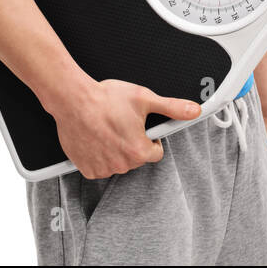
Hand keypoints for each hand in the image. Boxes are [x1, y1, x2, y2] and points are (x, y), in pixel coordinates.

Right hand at [48, 78, 200, 179]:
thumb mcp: (144, 98)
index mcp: (139, 150)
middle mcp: (122, 164)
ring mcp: (103, 168)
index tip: (140, 128)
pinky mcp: (87, 169)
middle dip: (132, 143)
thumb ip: (172, 107)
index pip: (156, 153)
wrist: (73, 100)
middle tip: (121, 124)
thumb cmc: (105, 98)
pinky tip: (95, 138)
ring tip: (106, 128)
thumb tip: (194, 110)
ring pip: (118, 162)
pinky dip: (99, 156)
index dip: (150, 138)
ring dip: (115, 150)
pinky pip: (100, 166)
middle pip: (136, 158)